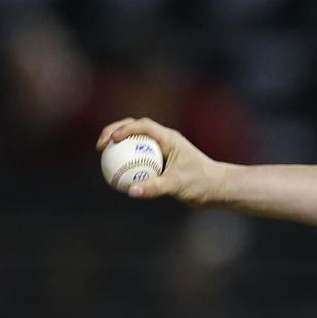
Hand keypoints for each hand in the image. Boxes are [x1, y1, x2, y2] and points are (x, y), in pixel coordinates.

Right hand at [95, 117, 225, 203]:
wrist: (216, 189)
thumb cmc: (201, 183)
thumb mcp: (177, 185)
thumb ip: (154, 187)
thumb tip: (130, 191)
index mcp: (169, 138)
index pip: (143, 126)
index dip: (124, 129)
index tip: (110, 141)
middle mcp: (164, 141)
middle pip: (134, 128)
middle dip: (114, 131)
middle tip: (100, 146)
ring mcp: (161, 150)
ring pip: (134, 142)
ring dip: (117, 145)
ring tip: (102, 155)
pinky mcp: (159, 162)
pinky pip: (137, 158)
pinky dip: (125, 161)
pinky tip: (113, 172)